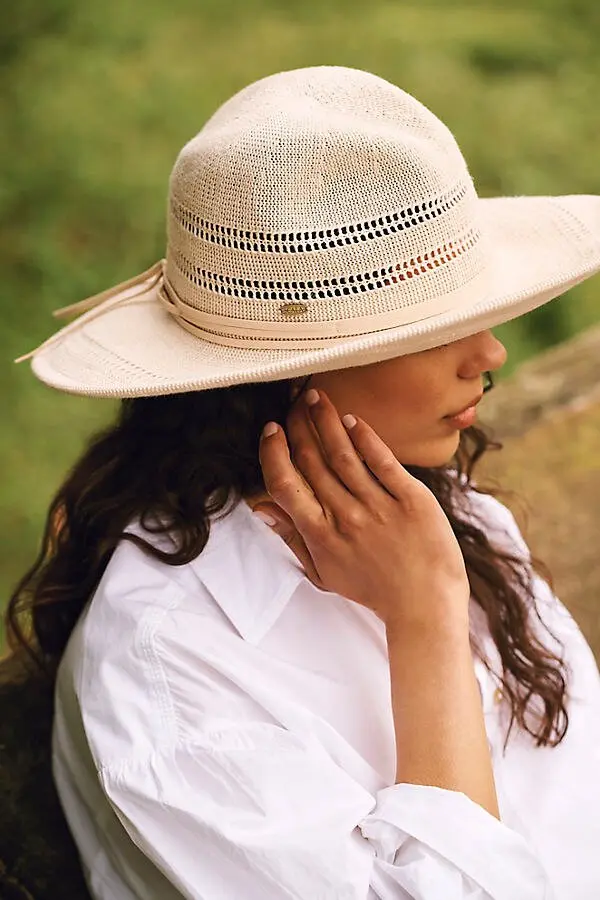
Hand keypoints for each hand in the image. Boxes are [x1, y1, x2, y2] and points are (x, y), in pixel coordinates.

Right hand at [253, 388, 470, 633]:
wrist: (426, 605)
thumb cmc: (373, 590)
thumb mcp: (323, 573)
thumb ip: (292, 538)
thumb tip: (262, 507)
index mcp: (320, 536)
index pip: (285, 484)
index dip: (274, 453)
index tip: (272, 430)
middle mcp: (345, 517)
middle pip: (312, 461)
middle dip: (298, 425)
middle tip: (293, 402)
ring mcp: (379, 507)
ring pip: (343, 454)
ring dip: (325, 421)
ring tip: (316, 397)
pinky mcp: (411, 500)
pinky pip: (383, 462)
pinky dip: (365, 438)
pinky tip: (351, 419)